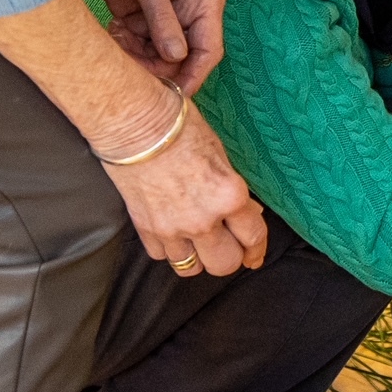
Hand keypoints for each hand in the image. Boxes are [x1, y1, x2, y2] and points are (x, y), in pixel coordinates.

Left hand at [63, 0, 228, 93]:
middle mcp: (191, 9)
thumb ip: (162, 21)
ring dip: (139, 56)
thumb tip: (177, 58)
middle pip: (183, 57)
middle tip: (131, 64)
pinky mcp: (141, 17)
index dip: (194, 74)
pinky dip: (127, 47)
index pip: (209, 48)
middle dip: (159, 66)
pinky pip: (140, 47)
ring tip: (119, 38)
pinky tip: (115, 30)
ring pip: (159, 56)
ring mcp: (165, 15)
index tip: (174, 96)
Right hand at [104, 106, 270, 274]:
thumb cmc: (180, 128)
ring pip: (191, 268)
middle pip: (224, 265)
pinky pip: (162, 256)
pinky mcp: (145, 228)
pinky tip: (172, 233)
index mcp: (228, 197)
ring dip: (197, 257)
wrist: (134, 123)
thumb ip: (233, 191)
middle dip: (230, 258)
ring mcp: (172, 228)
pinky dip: (169, 248)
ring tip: (198, 242)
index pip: (253, 238)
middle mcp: (202, 220)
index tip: (255, 256)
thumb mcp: (221, 156)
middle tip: (228, 247)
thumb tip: (245, 212)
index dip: (257, 251)